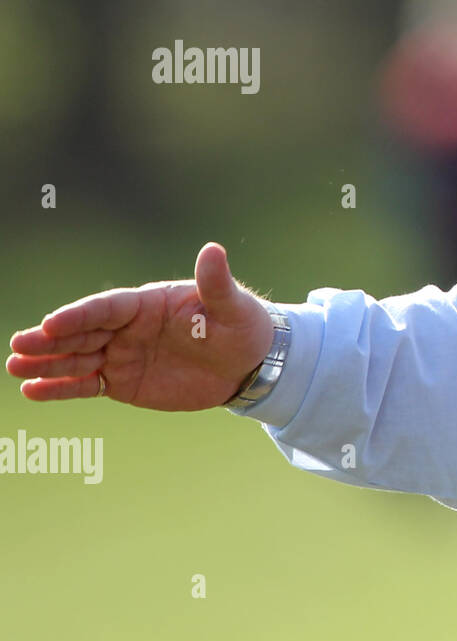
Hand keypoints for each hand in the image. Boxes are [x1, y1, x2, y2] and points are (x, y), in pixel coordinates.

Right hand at [6, 242, 274, 410]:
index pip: (107, 307)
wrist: (249, 364)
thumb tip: (213, 249)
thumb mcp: (232, 306)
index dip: (80, 315)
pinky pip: (87, 385)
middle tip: (19, 345)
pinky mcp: (123, 382)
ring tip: (16, 367)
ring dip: (48, 363)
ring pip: (78, 358)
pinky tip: (33, 390)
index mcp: (147, 303)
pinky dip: (61, 388)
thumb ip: (216, 283)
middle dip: (51, 339)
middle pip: (83, 331)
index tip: (53, 323)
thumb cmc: (241, 326)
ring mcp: (122, 354)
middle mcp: (128, 327)